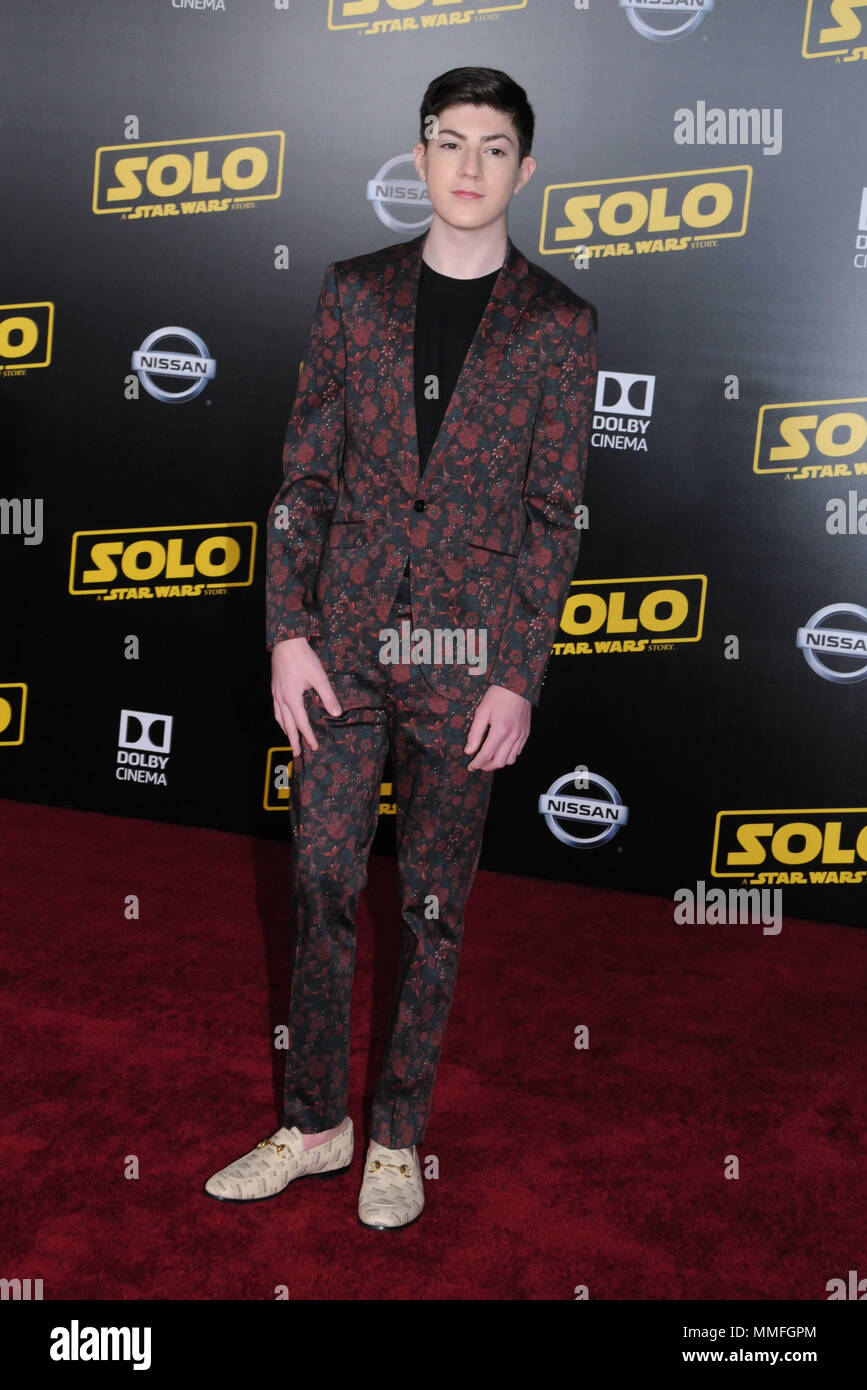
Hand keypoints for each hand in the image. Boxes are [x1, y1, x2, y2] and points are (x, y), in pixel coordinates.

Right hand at [271, 637, 341, 760]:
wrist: (286, 643)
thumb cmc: (303, 658)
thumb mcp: (319, 677)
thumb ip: (328, 696)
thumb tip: (336, 712)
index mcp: (292, 699)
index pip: (301, 723)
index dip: (308, 736)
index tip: (314, 747)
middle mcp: (281, 699)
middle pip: (287, 725)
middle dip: (293, 740)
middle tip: (298, 753)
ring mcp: (276, 694)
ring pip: (279, 718)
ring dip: (285, 730)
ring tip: (290, 739)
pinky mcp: (274, 688)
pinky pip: (275, 709)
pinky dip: (280, 718)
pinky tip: (283, 718)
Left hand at [463, 683, 530, 770]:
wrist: (517, 686)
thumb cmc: (497, 696)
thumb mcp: (481, 712)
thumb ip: (475, 734)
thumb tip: (469, 751)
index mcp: (500, 731)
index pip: (486, 755)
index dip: (476, 764)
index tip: (470, 766)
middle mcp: (512, 736)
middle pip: (499, 762)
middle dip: (487, 766)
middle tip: (478, 764)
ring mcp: (521, 736)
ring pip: (510, 760)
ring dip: (498, 763)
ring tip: (489, 758)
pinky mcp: (526, 733)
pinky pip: (518, 752)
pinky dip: (508, 756)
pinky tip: (501, 751)